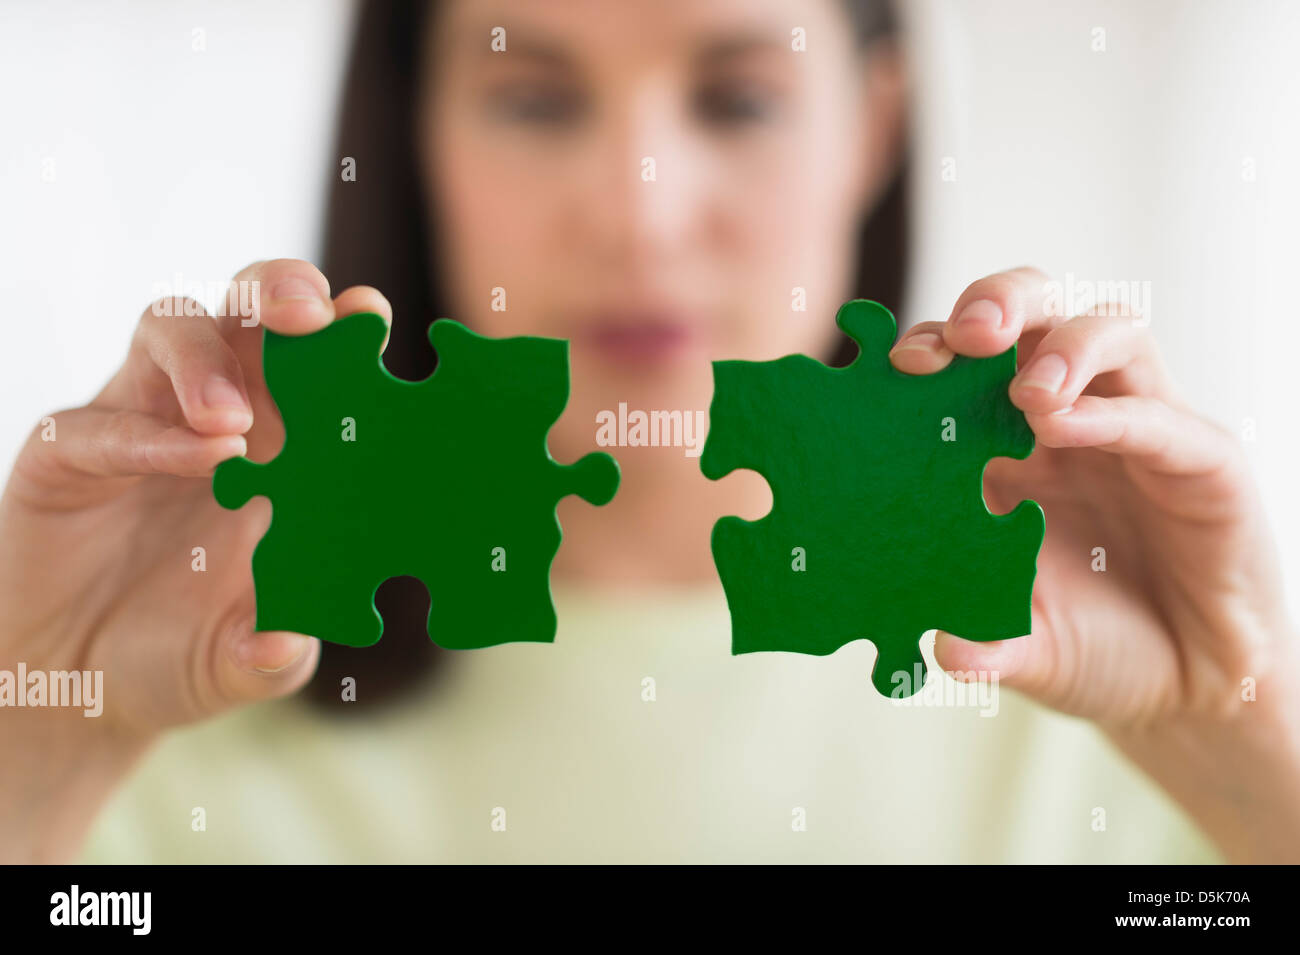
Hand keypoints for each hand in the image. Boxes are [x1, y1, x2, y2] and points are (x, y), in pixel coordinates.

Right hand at [0, 258, 390, 858]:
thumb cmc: (179, 655)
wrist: (72, 690)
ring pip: (168, 331)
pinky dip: (146, 437)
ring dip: (206, 361)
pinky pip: (97, 423)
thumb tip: (289, 647)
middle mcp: (210, 414)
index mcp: (277, 443)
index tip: (372, 316)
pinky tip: (192, 460)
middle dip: (278, 290)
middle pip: (243, 311)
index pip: (313, 359)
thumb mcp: (240, 662)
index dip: (343, 328)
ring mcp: (137, 422)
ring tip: (235, 421)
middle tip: (313, 312)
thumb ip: (272, 653)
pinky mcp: (66, 455)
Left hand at [887, 266, 1299, 859]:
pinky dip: (1112, 414)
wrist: (1185, 688)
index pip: (966, 363)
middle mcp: (1069, 420)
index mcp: (1007, 445)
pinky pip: (1161, 418)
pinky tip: (1068, 425)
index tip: (897, 364)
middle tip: (966, 335)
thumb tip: (942, 651)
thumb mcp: (1024, 648)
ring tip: (1027, 391)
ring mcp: (1137, 431)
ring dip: (1063, 347)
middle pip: (1038, 315)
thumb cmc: (1092, 646)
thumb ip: (984, 643)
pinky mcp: (1202, 460)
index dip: (932, 348)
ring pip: (1111, 333)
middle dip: (999, 302)